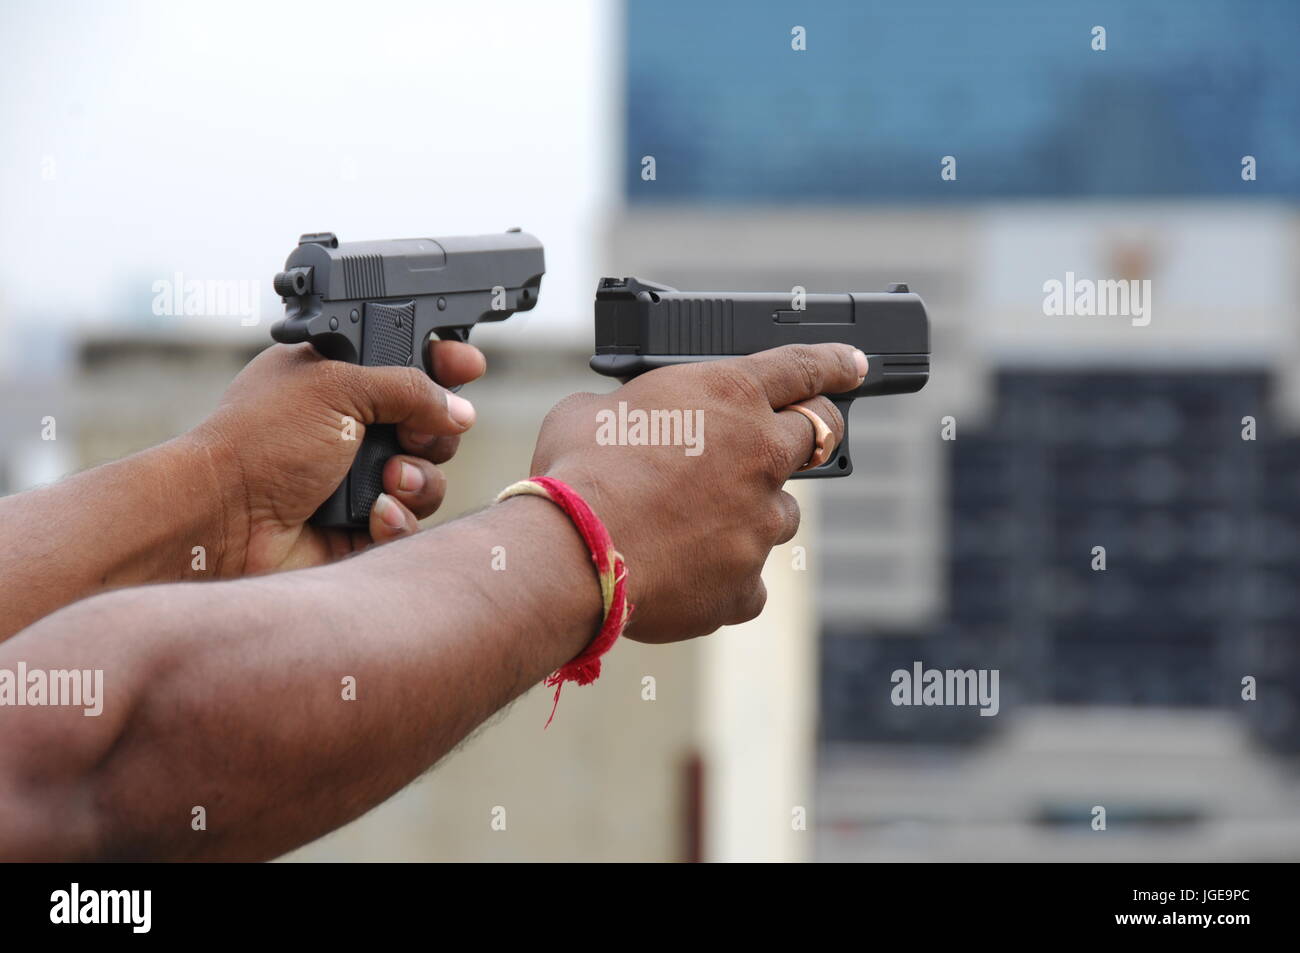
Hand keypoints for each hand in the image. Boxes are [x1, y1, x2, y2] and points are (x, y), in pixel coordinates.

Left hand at [195, 340, 484, 574]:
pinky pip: (410, 521)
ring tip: (387, 481)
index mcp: (338, 379)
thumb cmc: (261, 442)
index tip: (467, 365)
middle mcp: (351, 427)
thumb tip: (461, 409)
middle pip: (432, 424)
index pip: (407, 362)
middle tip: (407, 434)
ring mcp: (358, 478)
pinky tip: (374, 513)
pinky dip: (398, 517)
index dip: (442, 363)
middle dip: (432, 431)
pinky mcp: (362, 525)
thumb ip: (409, 387)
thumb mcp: (338, 387)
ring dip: (418, 478)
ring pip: (429, 476)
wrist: (224, 519)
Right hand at [530, 343, 866, 642]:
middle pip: (818, 437)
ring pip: (780, 515)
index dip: (835, 364)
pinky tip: (683, 574)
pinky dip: (725, 578)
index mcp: (729, 395)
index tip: (855, 366)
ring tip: (694, 525)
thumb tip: (625, 419)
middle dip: (811, 436)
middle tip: (783, 447)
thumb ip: (632, 407)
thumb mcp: (593, 410)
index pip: (803, 367)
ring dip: (753, 514)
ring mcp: (760, 523)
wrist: (573, 554)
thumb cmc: (576, 474)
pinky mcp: (746, 584)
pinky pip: (749, 581)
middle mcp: (761, 455)